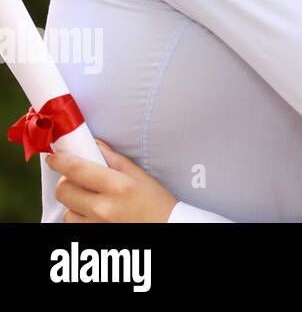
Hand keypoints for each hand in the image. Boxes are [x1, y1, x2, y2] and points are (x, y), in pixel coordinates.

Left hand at [48, 140, 178, 222]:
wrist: (166, 228)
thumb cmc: (157, 203)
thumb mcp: (141, 177)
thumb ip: (114, 160)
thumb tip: (94, 145)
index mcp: (118, 186)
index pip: (77, 169)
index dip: (60, 160)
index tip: (54, 157)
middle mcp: (104, 208)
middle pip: (63, 190)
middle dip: (67, 182)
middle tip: (80, 180)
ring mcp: (96, 226)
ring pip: (66, 211)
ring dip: (74, 203)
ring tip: (93, 201)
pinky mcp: (92, 237)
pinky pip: (73, 224)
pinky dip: (79, 217)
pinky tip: (95, 214)